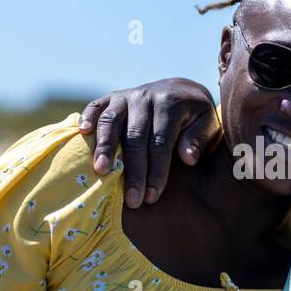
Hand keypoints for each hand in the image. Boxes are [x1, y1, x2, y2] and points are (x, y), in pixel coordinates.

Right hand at [78, 79, 219, 207]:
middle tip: (132, 200)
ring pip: (112, 121)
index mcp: (171, 103)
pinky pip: (96, 106)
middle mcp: (145, 97)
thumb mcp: (207, 125)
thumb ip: (199, 140)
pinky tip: (82, 133)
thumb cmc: (195, 117)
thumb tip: (187, 158)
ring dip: (105, 147)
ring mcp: (126, 96)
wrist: (181, 90)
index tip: (152, 196)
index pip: (161, 142)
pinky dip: (87, 117)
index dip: (156, 171)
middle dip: (134, 171)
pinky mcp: (111, 97)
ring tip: (101, 172)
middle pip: (135, 137)